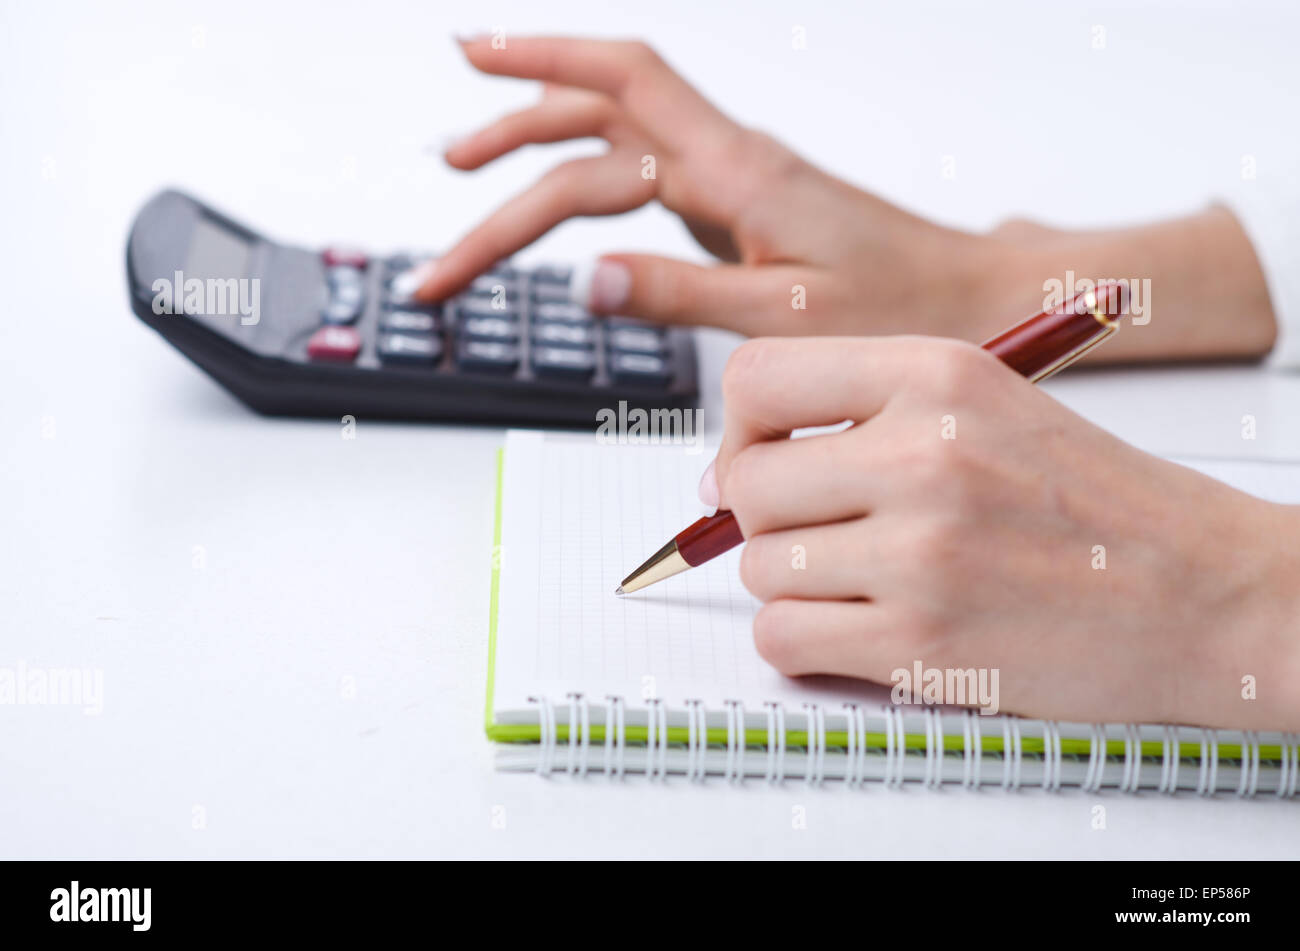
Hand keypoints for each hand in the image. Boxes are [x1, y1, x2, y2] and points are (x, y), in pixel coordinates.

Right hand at [417, 37, 1279, 362]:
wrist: (967, 297)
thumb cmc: (901, 305)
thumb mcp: (785, 319)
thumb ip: (679, 296)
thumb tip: (582, 278)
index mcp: (737, 172)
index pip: (619, 91)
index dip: (538, 71)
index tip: (466, 82)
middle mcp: (726, 161)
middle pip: (598, 109)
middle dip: (511, 131)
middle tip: (445, 167)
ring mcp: (727, 183)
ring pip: (614, 136)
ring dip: (539, 144)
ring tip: (471, 168)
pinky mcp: (732, 211)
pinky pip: (641, 175)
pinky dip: (586, 180)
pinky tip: (561, 201)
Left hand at [708, 336, 1299, 728]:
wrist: (1205, 592)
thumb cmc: (1094, 503)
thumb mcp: (987, 406)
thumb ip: (861, 418)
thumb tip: (721, 477)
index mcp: (938, 374)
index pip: (757, 378)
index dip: (739, 429)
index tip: (758, 461)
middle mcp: (924, 455)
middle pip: (747, 485)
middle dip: (766, 518)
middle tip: (821, 534)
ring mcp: (923, 554)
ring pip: (760, 568)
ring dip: (793, 584)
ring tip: (865, 583)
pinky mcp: (924, 646)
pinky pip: (783, 638)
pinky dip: (803, 641)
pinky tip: (859, 631)